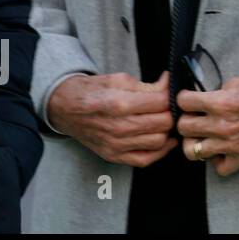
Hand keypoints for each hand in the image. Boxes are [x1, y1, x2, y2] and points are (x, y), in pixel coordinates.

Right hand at [47, 72, 176, 166]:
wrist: (65, 108)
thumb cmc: (92, 91)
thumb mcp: (118, 79)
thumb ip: (147, 85)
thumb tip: (169, 84)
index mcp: (119, 103)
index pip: (161, 102)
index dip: (172, 94)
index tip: (173, 91)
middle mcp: (118, 127)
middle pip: (163, 123)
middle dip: (172, 112)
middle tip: (171, 106)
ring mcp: (115, 145)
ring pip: (158, 141)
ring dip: (167, 130)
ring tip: (166, 119)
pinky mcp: (114, 156)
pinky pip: (146, 159)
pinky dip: (160, 151)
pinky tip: (165, 139)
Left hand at [177, 77, 238, 176]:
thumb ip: (218, 91)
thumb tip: (204, 96)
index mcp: (221, 103)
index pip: (184, 102)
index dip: (184, 98)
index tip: (188, 99)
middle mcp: (222, 125)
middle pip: (183, 127)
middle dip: (186, 119)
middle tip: (194, 117)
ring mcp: (230, 144)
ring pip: (192, 151)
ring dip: (195, 141)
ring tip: (202, 136)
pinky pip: (218, 167)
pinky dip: (217, 160)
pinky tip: (220, 150)